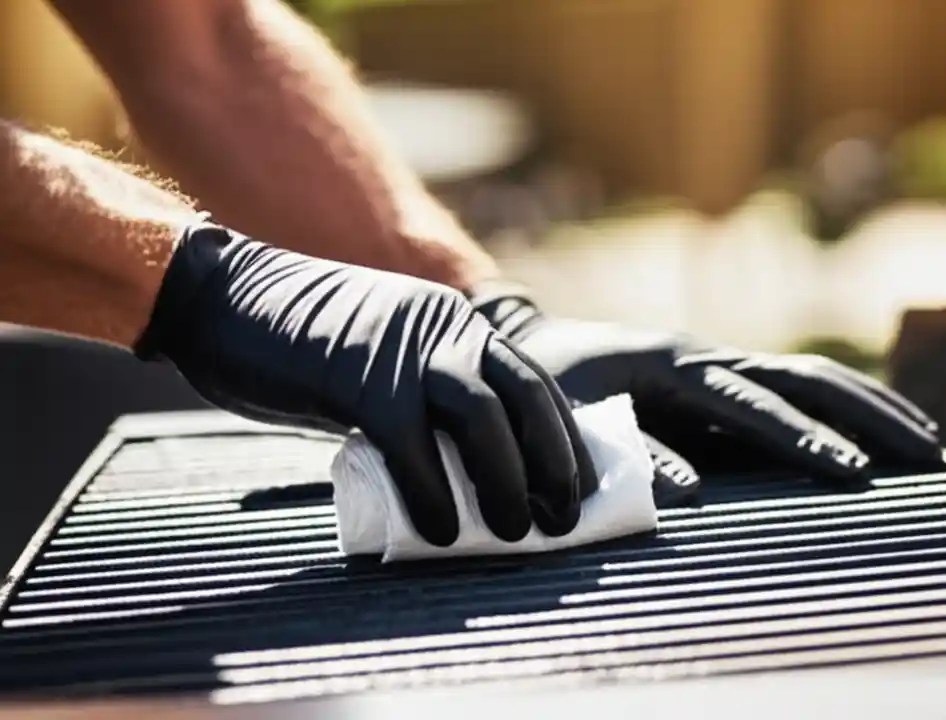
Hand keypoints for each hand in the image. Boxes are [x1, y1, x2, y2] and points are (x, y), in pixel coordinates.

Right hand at [136, 221, 596, 544]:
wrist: (221, 297)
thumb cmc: (299, 343)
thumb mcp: (382, 358)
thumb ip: (420, 396)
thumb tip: (458, 470)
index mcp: (453, 323)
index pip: (532, 381)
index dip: (564, 438)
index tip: (581, 488)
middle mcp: (442, 327)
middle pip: (524, 396)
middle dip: (555, 462)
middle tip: (562, 520)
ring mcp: (402, 349)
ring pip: (483, 416)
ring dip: (508, 480)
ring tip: (517, 532)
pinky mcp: (357, 377)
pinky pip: (411, 443)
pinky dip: (432, 492)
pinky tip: (440, 532)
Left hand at [473, 287, 939, 500]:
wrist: (520, 344)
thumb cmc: (538, 389)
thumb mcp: (566, 420)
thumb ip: (621, 453)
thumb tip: (687, 494)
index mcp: (670, 365)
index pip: (750, 402)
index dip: (801, 437)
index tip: (851, 471)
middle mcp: (707, 357)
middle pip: (805, 379)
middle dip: (868, 416)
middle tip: (927, 455)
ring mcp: (720, 365)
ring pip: (813, 378)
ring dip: (873, 407)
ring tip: (931, 443)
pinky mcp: (723, 381)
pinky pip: (797, 388)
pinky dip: (847, 406)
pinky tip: (883, 431)